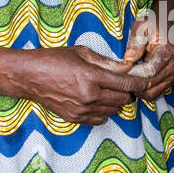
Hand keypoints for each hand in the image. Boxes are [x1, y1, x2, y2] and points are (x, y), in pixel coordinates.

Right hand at [25, 46, 148, 125]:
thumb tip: (125, 68)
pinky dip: (104, 111)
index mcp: (91, 76)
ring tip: (109, 91)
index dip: (139, 83)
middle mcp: (88, 95)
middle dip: (127, 92)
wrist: (29, 76)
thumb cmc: (54, 59)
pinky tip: (99, 101)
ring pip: (113, 110)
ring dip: (116, 102)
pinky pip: (100, 119)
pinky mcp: (75, 118)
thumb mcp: (81, 53)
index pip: (125, 84)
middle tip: (123, 84)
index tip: (144, 81)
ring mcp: (81, 109)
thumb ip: (106, 62)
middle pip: (122, 99)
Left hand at [122, 0, 173, 101]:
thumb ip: (135, 43)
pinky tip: (136, 80)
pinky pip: (156, 93)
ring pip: (152, 94)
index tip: (118, 73)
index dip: (131, 76)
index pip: (148, 73)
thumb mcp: (141, 27)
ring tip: (128, 79)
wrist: (166, 24)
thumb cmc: (153, 24)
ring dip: (138, 90)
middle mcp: (173, 66)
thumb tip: (128, 59)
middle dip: (132, 84)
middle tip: (119, 77)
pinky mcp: (172, 79)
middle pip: (149, 86)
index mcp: (166, 53)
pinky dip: (144, 91)